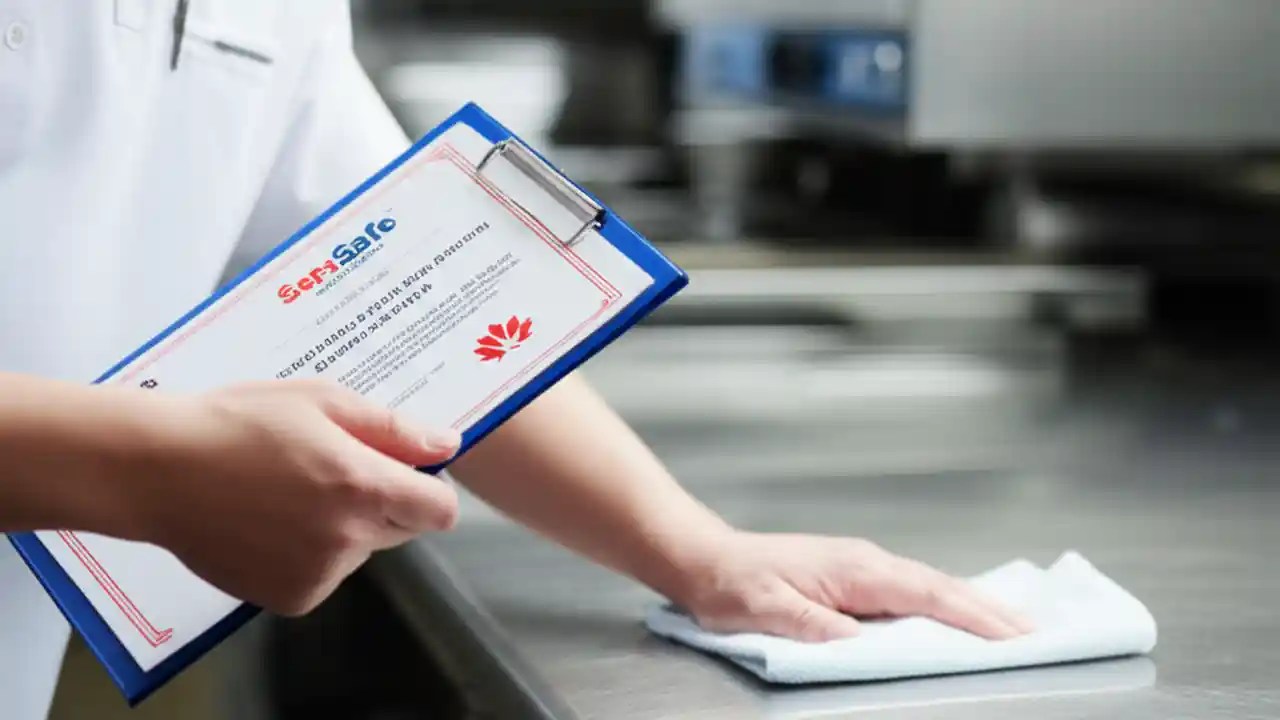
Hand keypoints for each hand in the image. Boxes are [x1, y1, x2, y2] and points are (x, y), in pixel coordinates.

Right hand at [123, 380, 459, 615]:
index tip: (406, 471)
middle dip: (383, 501)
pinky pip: (325, 574)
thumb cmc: (239, 422)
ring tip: (288, 492)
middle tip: (331, 468)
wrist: (157, 469)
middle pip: (402, 528)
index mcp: (363, 487)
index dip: (430, 489)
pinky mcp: (291, 597)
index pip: (441, 510)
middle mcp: (347, 538)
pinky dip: (310, 554)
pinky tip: (270, 522)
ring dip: (343, 527)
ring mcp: (319, 574)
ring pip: (360, 550)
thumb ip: (392, 429)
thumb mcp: (322, 401)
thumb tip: (448, 445)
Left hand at [674, 532, 1034, 642]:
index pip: (926, 594)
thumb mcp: (767, 610)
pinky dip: (944, 600)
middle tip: (1034, 631)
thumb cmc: (732, 584)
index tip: (1012, 633)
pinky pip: (912, 588)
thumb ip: (814, 627)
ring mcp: (861, 566)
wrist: (706, 560)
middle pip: (940, 586)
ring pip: (930, 585)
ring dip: (972, 604)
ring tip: (1011, 625)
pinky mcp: (853, 576)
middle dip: (989, 609)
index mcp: (854, 569)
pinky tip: (956, 612)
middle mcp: (865, 562)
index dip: (972, 615)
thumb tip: (860, 644)